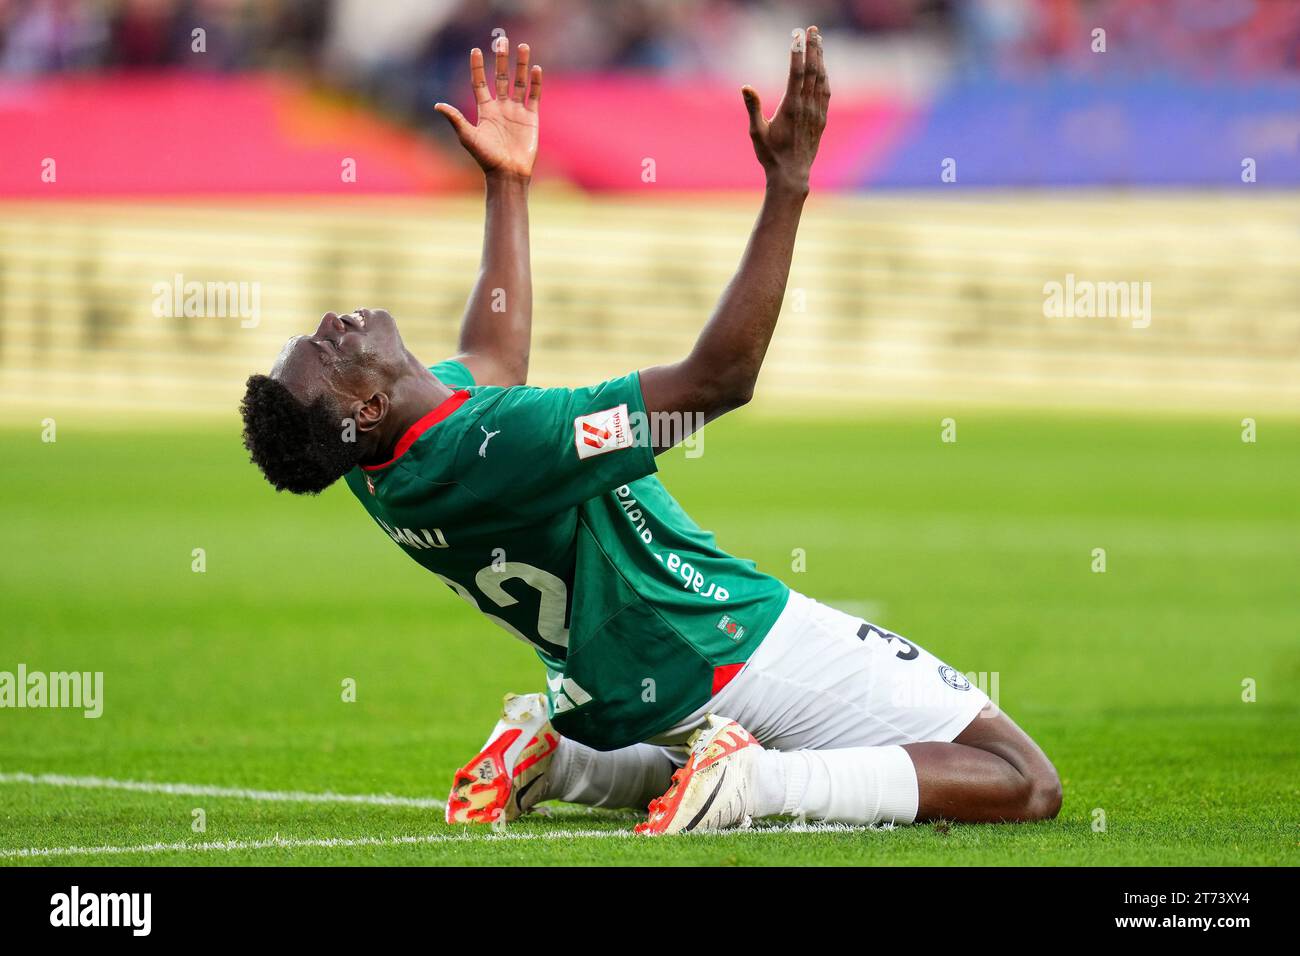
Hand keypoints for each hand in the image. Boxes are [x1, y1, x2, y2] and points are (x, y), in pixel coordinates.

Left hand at [435, 37, 541, 181]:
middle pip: (501, 77)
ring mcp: (516, 111)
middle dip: (502, 59)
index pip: (480, 83)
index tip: (476, 50)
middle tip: (502, 40)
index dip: (478, 67)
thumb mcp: (468, 137)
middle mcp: (501, 107)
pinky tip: (536, 69)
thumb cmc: (486, 158)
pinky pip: (534, 96)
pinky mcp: (531, 118)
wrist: (508, 173)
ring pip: (519, 82)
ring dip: (522, 65)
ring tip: (523, 46)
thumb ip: (455, 119)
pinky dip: (536, 83)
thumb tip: (437, 105)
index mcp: (485, 110)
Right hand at [741, 25, 828, 192]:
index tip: (796, 35)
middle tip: (811, 29)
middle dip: (813, 47)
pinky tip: (823, 68)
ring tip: (819, 41)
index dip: (797, 52)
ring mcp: (816, 112)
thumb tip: (745, 87)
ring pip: (821, 79)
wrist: (792, 175)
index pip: (797, 72)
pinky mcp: (821, 119)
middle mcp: (807, 107)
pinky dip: (824, 76)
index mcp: (791, 107)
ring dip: (820, 58)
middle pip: (812, 70)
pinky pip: (825, 92)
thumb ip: (753, 107)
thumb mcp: (757, 132)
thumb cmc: (771, 155)